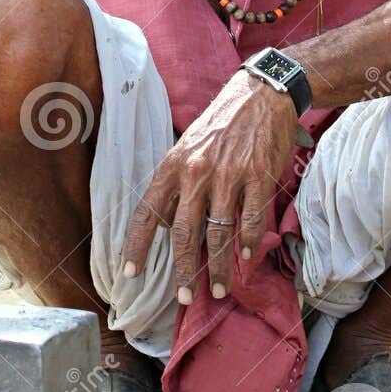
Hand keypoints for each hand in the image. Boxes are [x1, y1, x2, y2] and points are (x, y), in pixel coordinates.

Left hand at [121, 72, 297, 304]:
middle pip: (185, 233)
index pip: (149, 212)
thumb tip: (169, 226)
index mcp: (173, 166)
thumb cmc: (221, 125)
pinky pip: (251, 219)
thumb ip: (177, 185)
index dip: (138, 246)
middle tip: (183, 296)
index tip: (130, 273)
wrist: (260, 95)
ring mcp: (229, 175)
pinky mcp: (258, 176)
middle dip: (183, 270)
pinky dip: (249, 243)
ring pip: (219, 234)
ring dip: (219, 267)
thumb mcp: (187, 148)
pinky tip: (247, 257)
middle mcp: (197, 172)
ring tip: (219, 289)